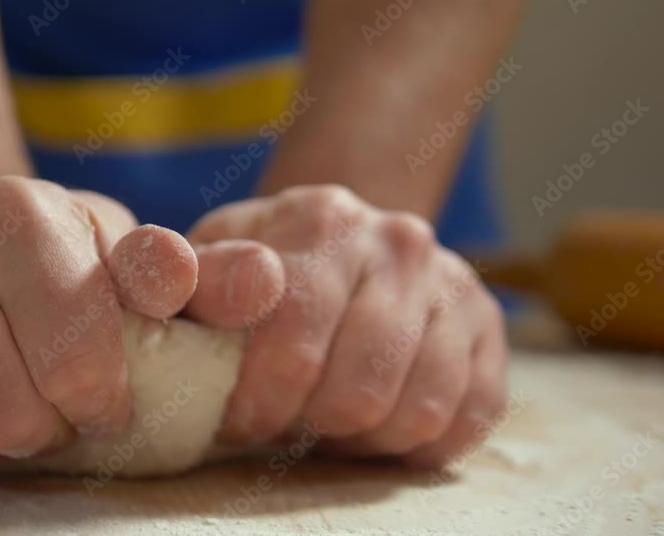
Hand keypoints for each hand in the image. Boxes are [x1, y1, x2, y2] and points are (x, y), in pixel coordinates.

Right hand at [0, 177, 198, 493]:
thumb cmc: (65, 274)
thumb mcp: (136, 271)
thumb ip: (206, 282)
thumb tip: (267, 283)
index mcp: (25, 215)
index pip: (78, 360)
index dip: (99, 401)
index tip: (102, 396)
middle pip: (5, 414)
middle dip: (39, 428)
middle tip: (41, 403)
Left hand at [183, 184, 506, 466]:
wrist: (343, 241)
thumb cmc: (263, 268)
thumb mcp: (213, 261)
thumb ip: (188, 276)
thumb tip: (175, 279)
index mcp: (322, 221)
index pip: (295, 340)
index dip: (261, 403)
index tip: (239, 420)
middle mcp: (399, 243)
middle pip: (358, 392)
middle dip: (309, 427)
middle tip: (285, 422)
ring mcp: (452, 282)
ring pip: (416, 413)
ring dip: (361, 439)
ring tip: (327, 419)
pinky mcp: (488, 325)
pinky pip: (469, 417)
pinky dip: (419, 443)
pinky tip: (377, 424)